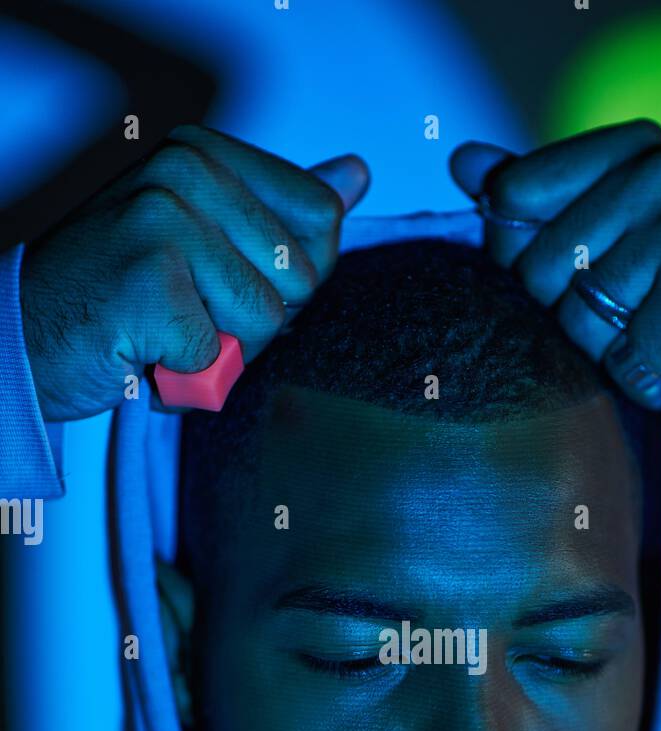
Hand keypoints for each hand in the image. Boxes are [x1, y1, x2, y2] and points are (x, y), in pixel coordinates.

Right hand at [20, 125, 370, 420]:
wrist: (22, 339)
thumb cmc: (116, 297)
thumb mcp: (205, 239)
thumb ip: (280, 209)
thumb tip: (356, 174)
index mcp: (205, 154)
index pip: (321, 217)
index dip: (291, 276)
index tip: (228, 280)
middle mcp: (186, 170)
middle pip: (300, 276)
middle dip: (255, 320)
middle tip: (188, 312)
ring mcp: (166, 220)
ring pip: (266, 320)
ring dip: (222, 352)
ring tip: (164, 332)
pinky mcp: (151, 279)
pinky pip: (221, 358)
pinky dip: (185, 376)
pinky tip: (141, 352)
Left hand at [450, 121, 660, 410]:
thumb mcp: (618, 217)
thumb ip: (539, 191)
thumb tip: (461, 162)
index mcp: (632, 148)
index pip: (514, 196)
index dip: (516, 253)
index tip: (561, 270)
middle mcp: (659, 176)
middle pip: (538, 270)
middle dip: (564, 311)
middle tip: (622, 311)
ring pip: (577, 321)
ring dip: (604, 350)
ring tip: (648, 332)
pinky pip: (621, 359)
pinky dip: (637, 378)